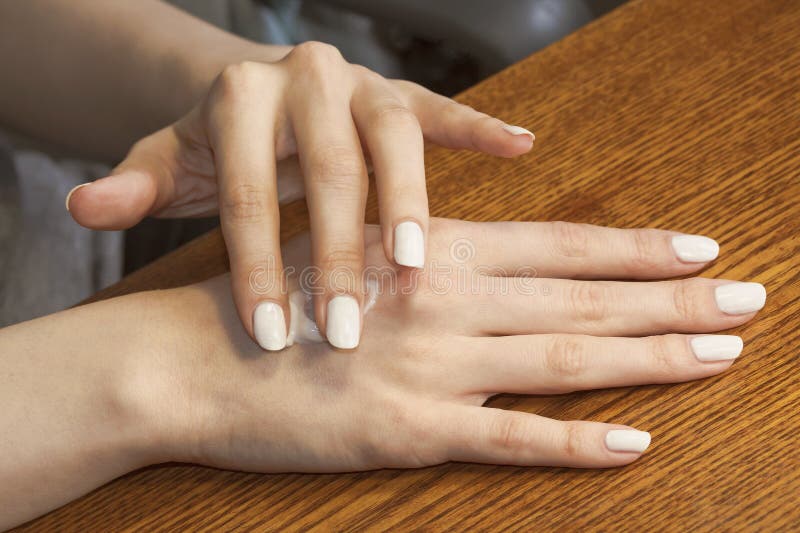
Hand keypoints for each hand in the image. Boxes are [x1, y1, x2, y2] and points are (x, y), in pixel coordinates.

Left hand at [65, 42, 534, 350]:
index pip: (248, 188)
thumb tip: (84, 207)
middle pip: (328, 170)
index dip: (255, 264)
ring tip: (416, 265)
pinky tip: (518, 146)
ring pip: (394, 140)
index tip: (270, 334)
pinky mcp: (402, 92)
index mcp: (239, 96)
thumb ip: (133, 185)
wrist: (255, 97)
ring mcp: (361, 82)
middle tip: (346, 326)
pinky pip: (445, 109)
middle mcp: (305, 78)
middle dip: (336, 255)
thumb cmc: (215, 146)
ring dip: (410, 203)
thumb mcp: (168, 162)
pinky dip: (480, 129)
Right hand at [137, 219, 763, 471]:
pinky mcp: (408, 431)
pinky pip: (510, 439)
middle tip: (748, 300)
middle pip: (582, 301)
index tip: (698, 250)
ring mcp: (432, 369)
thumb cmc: (275, 291)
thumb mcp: (357, 244)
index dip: (635, 249)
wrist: (195, 354)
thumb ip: (428, 250)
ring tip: (723, 355)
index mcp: (431, 250)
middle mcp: (445, 302)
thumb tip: (497, 260)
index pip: (559, 245)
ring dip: (651, 358)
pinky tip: (635, 441)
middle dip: (672, 300)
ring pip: (565, 361)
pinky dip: (576, 441)